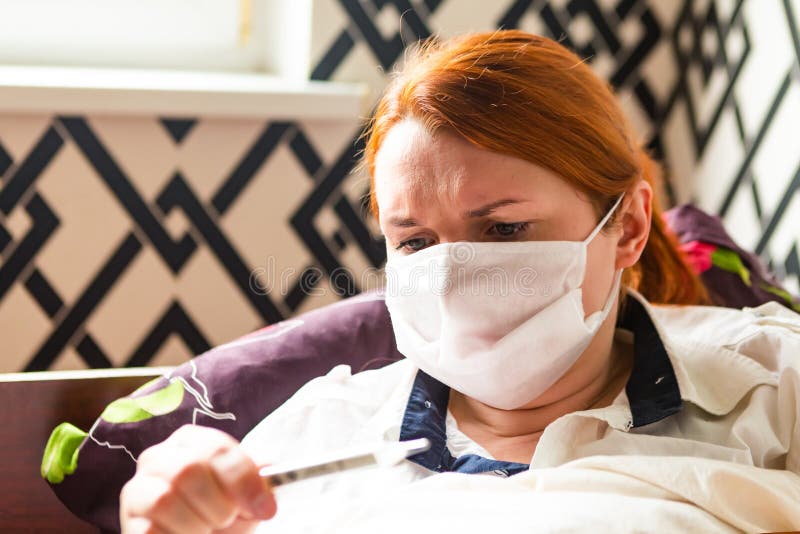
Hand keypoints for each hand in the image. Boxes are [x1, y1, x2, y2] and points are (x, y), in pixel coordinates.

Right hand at [120, 424, 275, 532]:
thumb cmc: (221, 511)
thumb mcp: (244, 495)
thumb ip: (256, 482)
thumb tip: (268, 475)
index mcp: (192, 440)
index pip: (217, 449)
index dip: (244, 481)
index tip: (265, 508)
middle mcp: (160, 456)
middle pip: (188, 470)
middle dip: (218, 504)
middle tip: (227, 520)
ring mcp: (139, 487)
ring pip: (165, 499)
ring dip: (197, 524)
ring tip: (206, 530)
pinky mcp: (129, 519)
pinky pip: (150, 529)